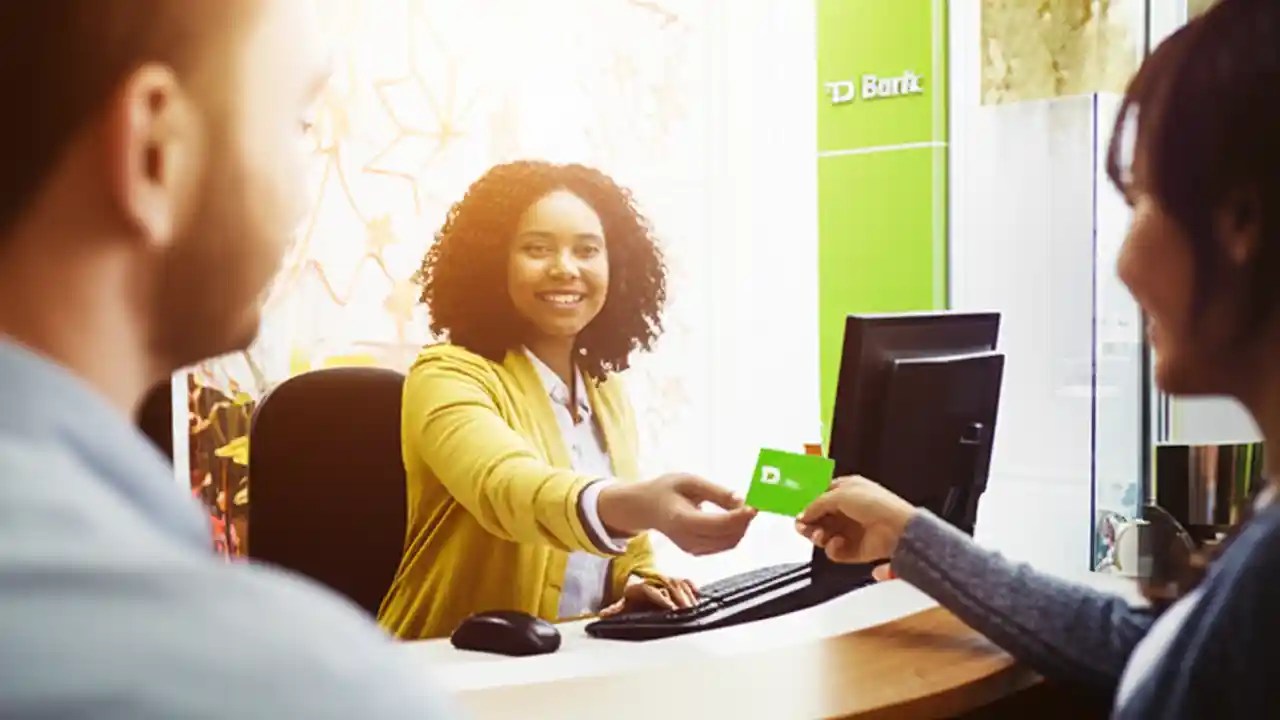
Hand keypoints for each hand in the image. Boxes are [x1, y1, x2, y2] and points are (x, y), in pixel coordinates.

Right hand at [598, 474, 755, 555]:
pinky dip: (734, 532)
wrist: (645, 508)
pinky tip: (734, 517)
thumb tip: (742, 501)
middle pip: (727, 536)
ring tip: (743, 508)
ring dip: (742, 527)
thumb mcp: (690, 482)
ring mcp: (692, 548)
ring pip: (729, 543)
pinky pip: (723, 545)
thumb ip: (716, 492)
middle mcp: (687, 539)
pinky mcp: (696, 551)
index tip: (754, 505)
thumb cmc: (666, 490)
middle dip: (744, 521)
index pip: (718, 524)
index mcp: (681, 519)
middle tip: (753, 502)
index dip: (740, 517)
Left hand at [598, 576, 698, 617]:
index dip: (663, 599)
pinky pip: (686, 581)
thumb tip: (602, 614)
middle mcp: (654, 580)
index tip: (671, 610)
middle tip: (687, 612)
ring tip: (693, 608)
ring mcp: (665, 579)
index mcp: (640, 586)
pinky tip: (698, 596)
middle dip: (679, 599)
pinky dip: (693, 587)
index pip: (653, 590)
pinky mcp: (675, 580)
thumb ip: (615, 610)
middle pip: (670, 585)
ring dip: (687, 595)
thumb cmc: (632, 601)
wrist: (637, 587)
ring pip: (679, 583)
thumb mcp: (623, 605)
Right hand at [794, 475, 915, 563]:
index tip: (798, 509)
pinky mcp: (854, 549)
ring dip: (817, 536)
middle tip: (802, 526)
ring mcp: (850, 530)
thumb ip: (817, 503)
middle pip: (819, 518)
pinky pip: (834, 551)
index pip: (821, 496)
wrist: (898, 529)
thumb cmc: (876, 504)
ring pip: (823, 536)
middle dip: (808, 522)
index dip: (808, 503)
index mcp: (847, 490)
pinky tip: (837, 543)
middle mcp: (848, 510)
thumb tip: (803, 513)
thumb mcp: (840, 494)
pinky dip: (833, 549)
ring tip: (819, 535)